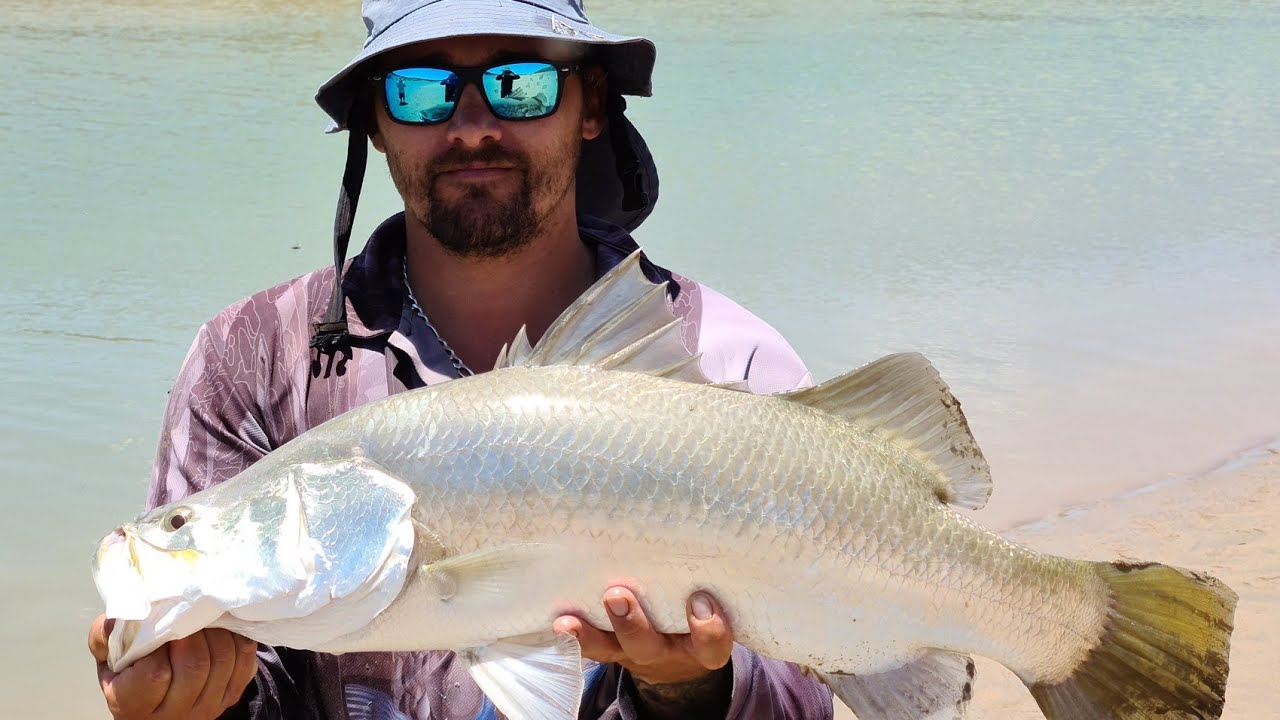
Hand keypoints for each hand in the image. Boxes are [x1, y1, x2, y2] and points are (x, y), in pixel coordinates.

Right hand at [88, 614, 258, 719]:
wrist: (156, 694)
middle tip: (186, 611)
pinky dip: (235, 635)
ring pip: (223, 659)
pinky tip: (221, 626)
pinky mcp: (231, 694)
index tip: (158, 626)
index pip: (155, 673)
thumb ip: (106, 635)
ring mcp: (207, 707)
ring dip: (216, 630)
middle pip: (195, 666)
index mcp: (133, 705)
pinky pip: (244, 658)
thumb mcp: (108, 653)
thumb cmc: (129, 670)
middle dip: (193, 631)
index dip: (160, 644)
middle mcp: (173, 714)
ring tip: (202, 616)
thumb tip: (128, 614)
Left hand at [552, 588, 732, 685]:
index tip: (700, 600)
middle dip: (631, 623)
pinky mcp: (610, 650)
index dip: (708, 628)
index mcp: (700, 645)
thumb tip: (699, 518)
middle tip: (616, 596)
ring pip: (610, 649)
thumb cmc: (699, 611)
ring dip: (588, 634)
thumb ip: (709, 576)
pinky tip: (557, 622)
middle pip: (649, 645)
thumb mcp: (714, 604)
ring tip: (568, 621)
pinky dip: (573, 635)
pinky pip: (589, 648)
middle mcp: (666, 652)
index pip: (712, 644)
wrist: (679, 659)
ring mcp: (634, 653)